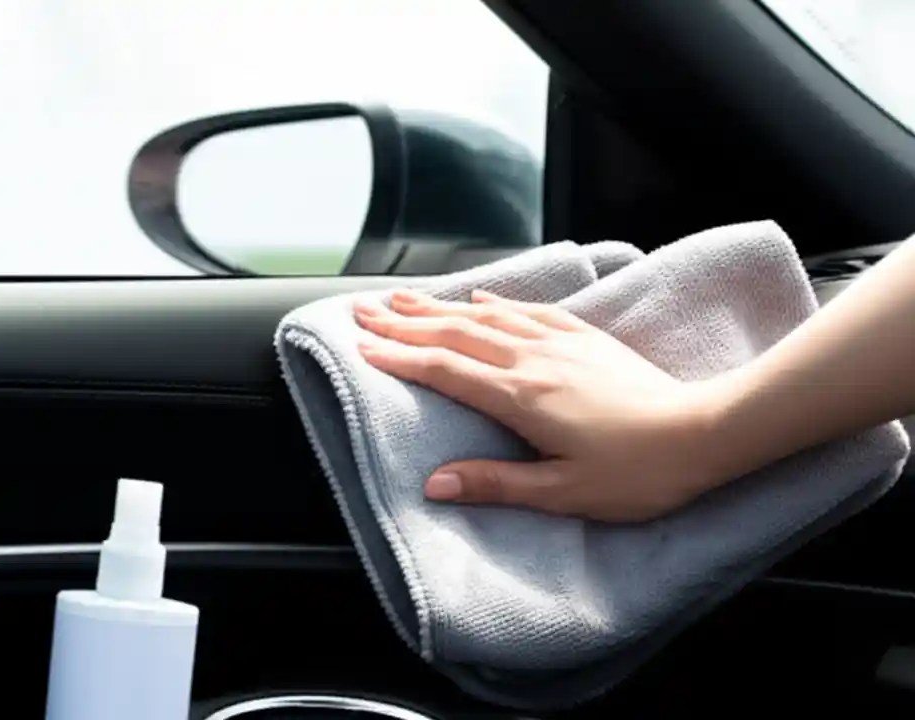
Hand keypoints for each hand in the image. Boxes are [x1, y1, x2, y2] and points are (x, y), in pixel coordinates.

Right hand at [354, 289, 723, 521]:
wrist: (707, 432)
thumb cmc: (639, 472)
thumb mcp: (563, 492)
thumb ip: (496, 484)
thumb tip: (434, 483)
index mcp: (522, 397)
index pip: (445, 371)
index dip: (399, 358)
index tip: (360, 346)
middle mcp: (534, 360)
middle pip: (456, 335)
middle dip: (404, 323)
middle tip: (362, 311)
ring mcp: (561, 344)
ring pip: (486, 316)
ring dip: (440, 307)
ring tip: (403, 298)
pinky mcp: (586, 339)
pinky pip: (530, 310)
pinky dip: (496, 301)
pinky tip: (480, 296)